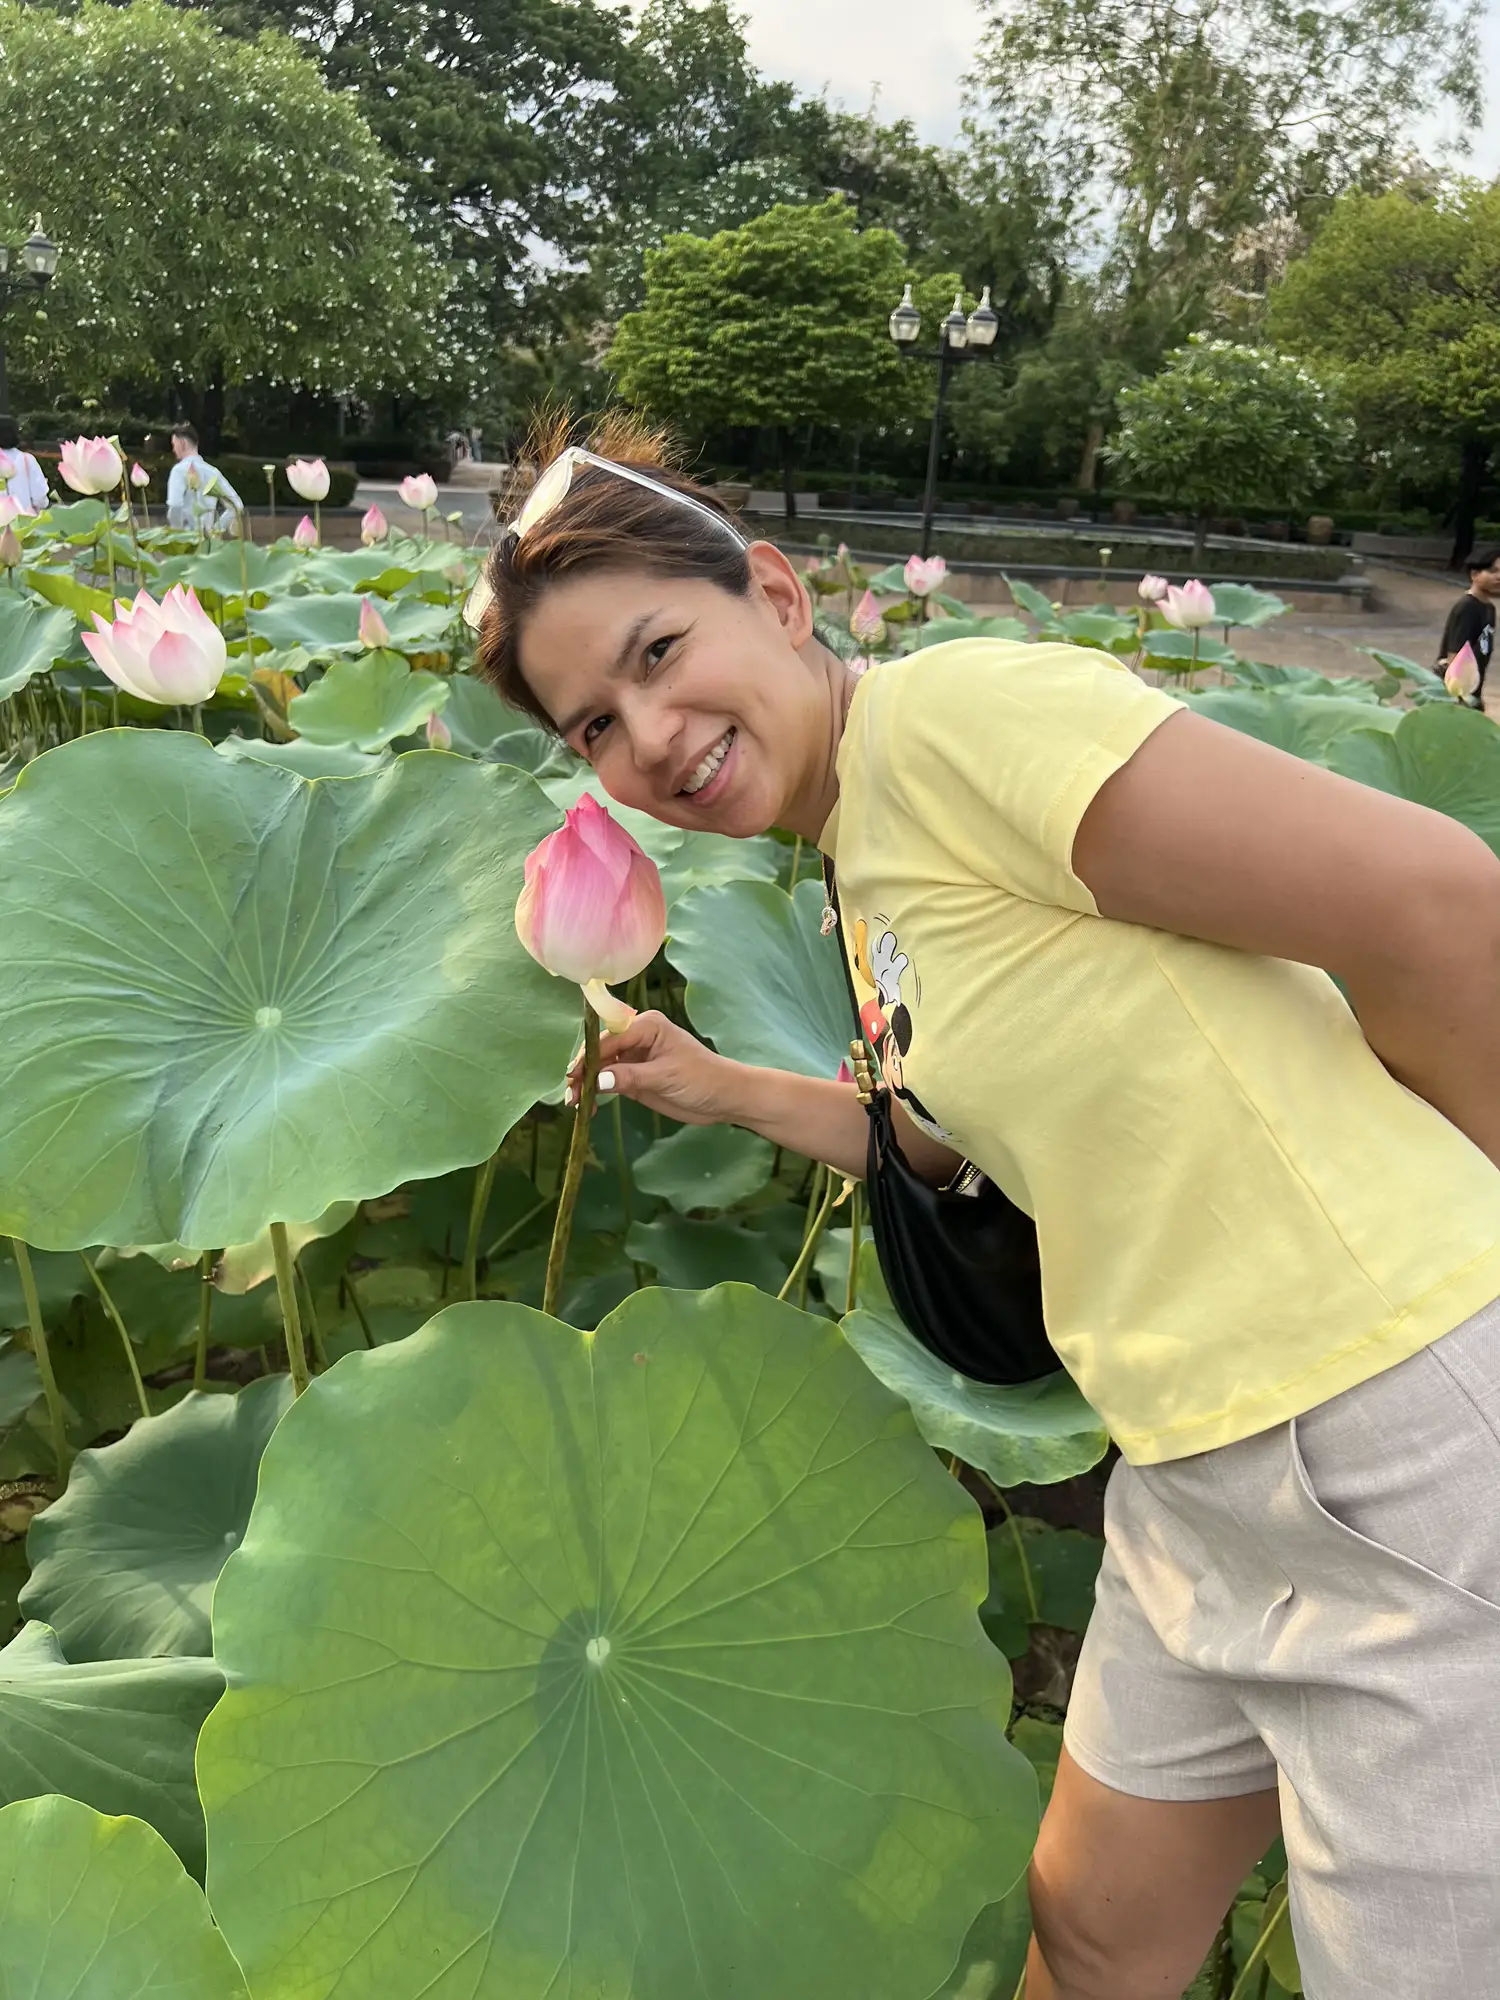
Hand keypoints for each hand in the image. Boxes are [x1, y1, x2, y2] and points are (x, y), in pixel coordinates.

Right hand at [565, 1011, 743, 1126]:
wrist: (723, 1099)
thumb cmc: (702, 1079)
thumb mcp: (665, 1077)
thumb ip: (630, 1077)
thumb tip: (598, 1080)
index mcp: (646, 1026)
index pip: (609, 1039)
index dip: (589, 1057)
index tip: (573, 1076)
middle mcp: (636, 1037)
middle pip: (600, 1051)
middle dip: (584, 1072)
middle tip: (571, 1095)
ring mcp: (634, 1058)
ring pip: (601, 1068)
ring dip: (587, 1084)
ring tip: (575, 1104)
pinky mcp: (634, 1077)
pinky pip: (609, 1081)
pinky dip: (597, 1092)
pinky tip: (588, 1107)